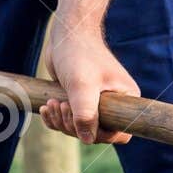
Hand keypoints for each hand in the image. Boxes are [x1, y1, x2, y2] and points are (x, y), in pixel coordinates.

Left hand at [41, 27, 136, 144]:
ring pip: (79, 129)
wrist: (66, 33)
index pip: (120, 133)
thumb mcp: (82, 86)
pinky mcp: (79, 99)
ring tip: (51, 103)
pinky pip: (69, 120)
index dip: (100, 134)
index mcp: (126, 100)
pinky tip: (46, 107)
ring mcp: (96, 102)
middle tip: (60, 105)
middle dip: (73, 125)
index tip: (80, 121)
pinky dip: (56, 118)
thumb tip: (88, 139)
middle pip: (96, 133)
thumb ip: (86, 114)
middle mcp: (114, 103)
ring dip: (62, 121)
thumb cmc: (79, 54)